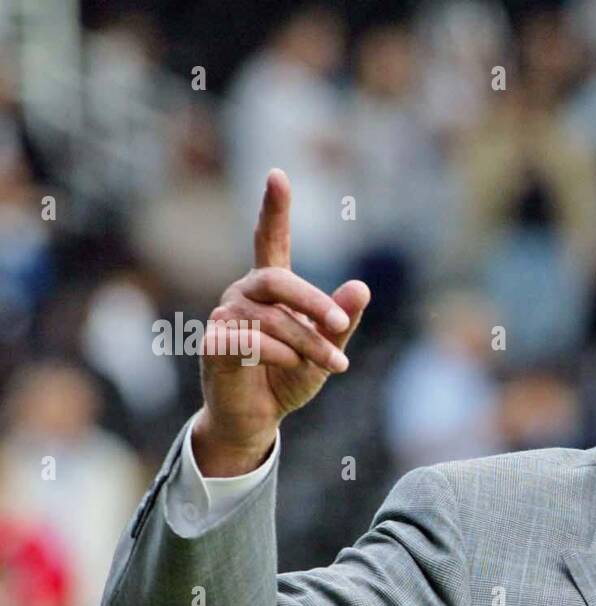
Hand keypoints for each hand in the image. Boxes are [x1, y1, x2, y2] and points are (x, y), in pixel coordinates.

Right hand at [193, 168, 369, 475]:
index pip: (269, 240)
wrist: (257, 419)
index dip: (273, 209)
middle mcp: (244, 294)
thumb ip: (342, 322)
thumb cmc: (289, 378)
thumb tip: (362, 287)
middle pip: (277, 280)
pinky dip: (279, 354)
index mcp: (271, 289)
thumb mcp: (326, 350)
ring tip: (335, 364)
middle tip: (341, 322)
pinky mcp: (212, 342)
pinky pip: (251, 340)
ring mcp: (224, 316)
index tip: (277, 175)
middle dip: (314, 301)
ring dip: (309, 343)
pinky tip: (288, 366)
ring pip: (273, 318)